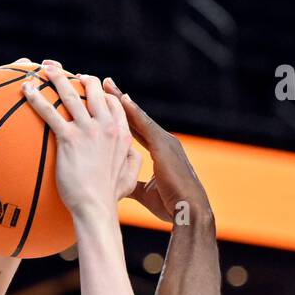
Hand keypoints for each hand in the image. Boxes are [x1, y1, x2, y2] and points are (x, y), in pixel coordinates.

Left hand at [23, 61, 141, 217]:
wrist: (96, 207)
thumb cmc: (110, 197)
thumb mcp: (129, 176)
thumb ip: (132, 160)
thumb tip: (132, 153)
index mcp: (121, 132)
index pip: (112, 102)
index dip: (100, 91)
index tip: (87, 86)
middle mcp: (106, 126)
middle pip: (94, 90)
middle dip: (79, 77)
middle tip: (64, 72)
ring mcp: (88, 130)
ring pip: (71, 94)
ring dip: (57, 77)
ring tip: (45, 67)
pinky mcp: (69, 138)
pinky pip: (50, 112)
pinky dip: (37, 98)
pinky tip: (26, 90)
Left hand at [103, 78, 213, 226]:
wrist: (189, 211)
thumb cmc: (171, 206)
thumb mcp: (146, 194)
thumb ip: (132, 184)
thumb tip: (115, 184)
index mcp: (161, 151)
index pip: (137, 129)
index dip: (122, 116)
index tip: (109, 102)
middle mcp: (164, 141)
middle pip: (137, 117)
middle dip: (119, 101)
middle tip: (105, 83)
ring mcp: (165, 141)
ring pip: (139, 116)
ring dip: (122, 100)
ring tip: (107, 84)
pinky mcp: (164, 146)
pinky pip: (145, 126)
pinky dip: (133, 112)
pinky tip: (121, 99)